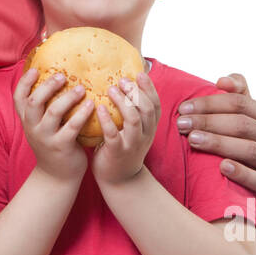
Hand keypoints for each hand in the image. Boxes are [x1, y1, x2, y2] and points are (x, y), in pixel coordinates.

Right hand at [14, 68, 95, 181]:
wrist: (56, 176)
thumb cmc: (52, 143)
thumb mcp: (41, 126)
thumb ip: (44, 108)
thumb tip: (56, 78)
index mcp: (26, 120)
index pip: (18, 97)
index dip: (24, 82)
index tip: (35, 69)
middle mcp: (32, 127)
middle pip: (34, 101)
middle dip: (48, 86)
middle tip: (62, 76)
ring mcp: (45, 137)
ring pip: (54, 112)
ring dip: (68, 98)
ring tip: (81, 88)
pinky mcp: (61, 146)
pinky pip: (72, 127)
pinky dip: (82, 114)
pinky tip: (92, 104)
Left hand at [90, 71, 159, 185]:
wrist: (120, 181)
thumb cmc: (123, 149)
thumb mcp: (134, 131)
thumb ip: (133, 112)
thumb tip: (123, 85)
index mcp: (149, 127)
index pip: (156, 104)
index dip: (149, 88)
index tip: (140, 73)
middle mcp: (144, 134)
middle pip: (147, 108)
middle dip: (136, 91)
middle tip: (122, 80)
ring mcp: (131, 144)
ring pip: (133, 119)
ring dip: (123, 102)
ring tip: (110, 89)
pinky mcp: (117, 152)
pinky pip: (113, 134)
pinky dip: (107, 120)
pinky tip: (99, 108)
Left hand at [176, 73, 255, 206]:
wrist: (251, 191)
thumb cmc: (239, 148)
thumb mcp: (240, 121)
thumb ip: (235, 96)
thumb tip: (223, 80)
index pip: (239, 102)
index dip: (210, 103)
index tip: (183, 108)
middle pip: (243, 124)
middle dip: (209, 122)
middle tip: (182, 125)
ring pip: (250, 149)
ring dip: (219, 143)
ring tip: (193, 140)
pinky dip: (242, 172)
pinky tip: (222, 167)